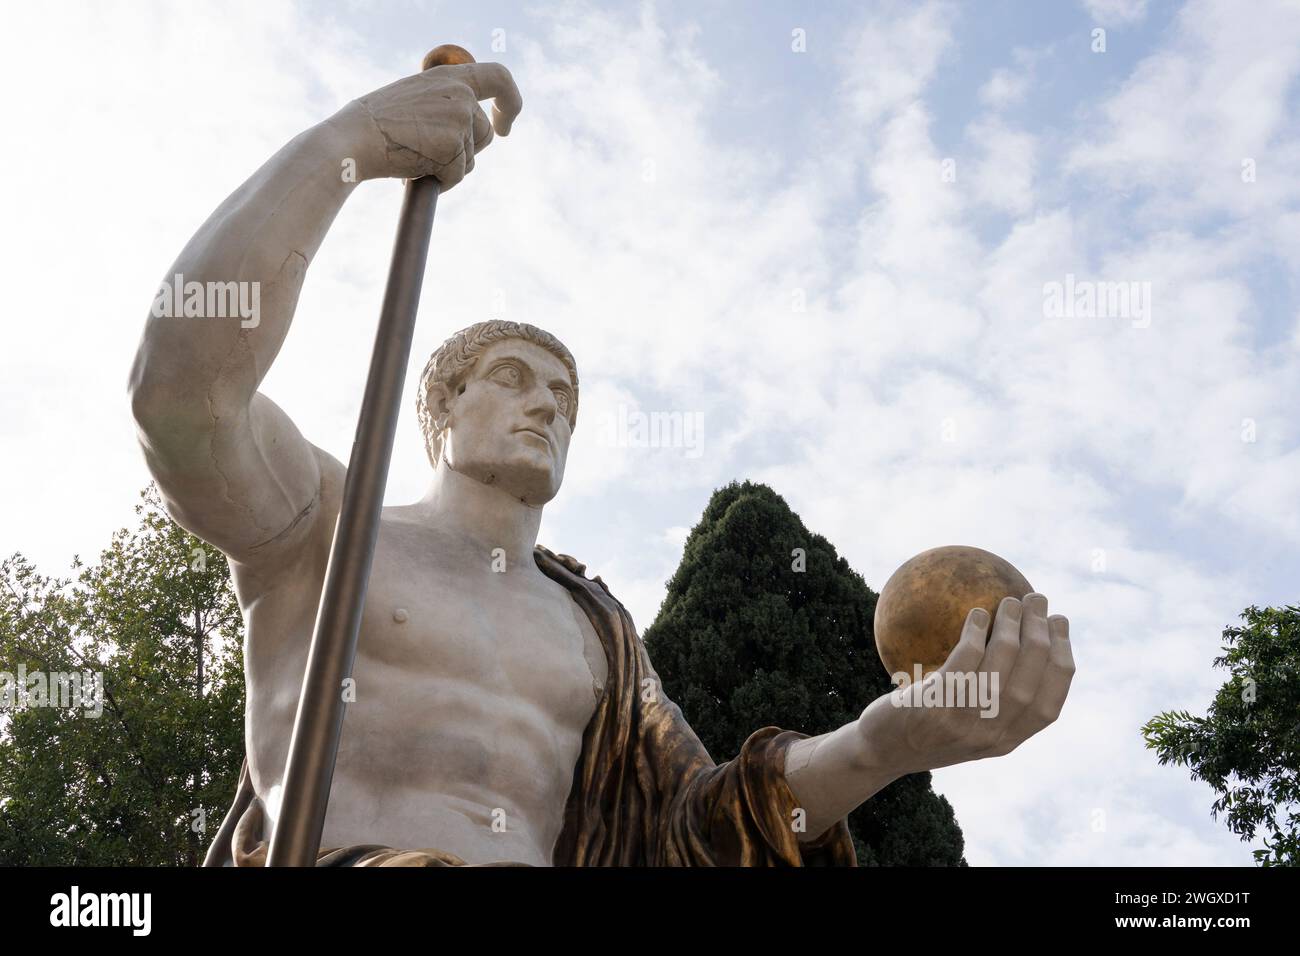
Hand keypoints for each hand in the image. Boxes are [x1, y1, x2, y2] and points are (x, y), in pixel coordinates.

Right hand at [341, 61, 522, 188]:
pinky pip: (457, 175)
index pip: (500, 78)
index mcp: (451, 76)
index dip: (510, 102)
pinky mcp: (453, 145)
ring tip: (417, 159)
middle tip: (431, 155)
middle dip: (465, 151)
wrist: (354, 139)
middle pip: (485, 133)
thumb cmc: (378, 124)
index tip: (504, 125)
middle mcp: (460, 93)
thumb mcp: (415, 97)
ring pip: (472, 157)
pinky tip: (415, 172)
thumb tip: (468, 125)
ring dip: (450, 167)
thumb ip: (444, 100)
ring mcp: (459, 118)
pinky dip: (441, 182)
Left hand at [857, 593, 1074, 775]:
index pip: (1049, 706)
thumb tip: (1019, 641)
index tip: (1060, 626)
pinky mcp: (934, 708)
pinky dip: (974, 635)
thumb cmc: (922, 727)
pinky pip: (962, 664)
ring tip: (1009, 601)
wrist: (879, 751)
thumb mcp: (966, 724)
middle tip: (1037, 600)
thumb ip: (994, 700)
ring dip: (1010, 629)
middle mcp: (989, 737)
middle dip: (1040, 637)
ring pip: (999, 670)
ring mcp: (962, 724)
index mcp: (1005, 742)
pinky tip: (976, 614)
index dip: (1061, 661)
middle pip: (1028, 683)